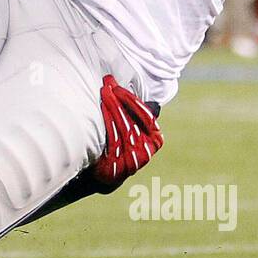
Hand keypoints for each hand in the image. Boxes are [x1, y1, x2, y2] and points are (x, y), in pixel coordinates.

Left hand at [90, 75, 163, 191]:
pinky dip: (108, 122)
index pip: (148, 117)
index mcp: (155, 140)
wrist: (108, 173)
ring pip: (124, 129)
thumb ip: (137, 114)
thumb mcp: (133, 130)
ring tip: (103, 93)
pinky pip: (113, 140)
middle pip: (133, 121)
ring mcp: (133, 161)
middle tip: (107, 85)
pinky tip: (101, 110)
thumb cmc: (122, 144)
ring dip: (113, 108)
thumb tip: (142, 96)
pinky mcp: (118, 166)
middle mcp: (147, 151)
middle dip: (119, 100)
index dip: (133, 100)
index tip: (118, 88)